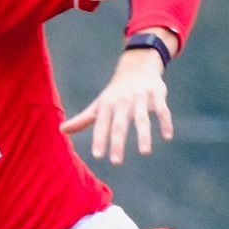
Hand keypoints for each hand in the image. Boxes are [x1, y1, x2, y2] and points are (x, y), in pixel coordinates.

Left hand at [61, 49, 173, 163]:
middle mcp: (123, 102)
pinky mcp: (157, 94)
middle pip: (120, 124)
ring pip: (142, 118)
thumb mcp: (99, 105)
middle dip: (118, 142)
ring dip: (143, 135)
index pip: (101, 124)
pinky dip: (165, 122)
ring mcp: (140, 98)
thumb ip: (83, 119)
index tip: (98, 155)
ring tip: (144, 152)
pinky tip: (167, 137)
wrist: (137, 65)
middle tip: (116, 162)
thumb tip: (61, 130)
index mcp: (107, 105)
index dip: (99, 139)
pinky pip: (162, 110)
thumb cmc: (115, 92)